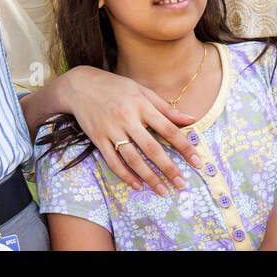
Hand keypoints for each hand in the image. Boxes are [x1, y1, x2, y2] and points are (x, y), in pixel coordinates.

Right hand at [61, 66, 202, 195]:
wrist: (80, 85)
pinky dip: (125, 175)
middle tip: (181, 184)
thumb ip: (166, 107)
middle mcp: (127, 118)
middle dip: (168, 168)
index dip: (184, 146)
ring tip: (162, 190)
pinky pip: (113, 161)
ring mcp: (111, 130)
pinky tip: (137, 186)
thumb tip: (191, 120)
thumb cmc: (115, 86)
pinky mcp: (97, 139)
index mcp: (141, 105)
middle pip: (151, 148)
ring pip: (132, 159)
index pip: (168, 129)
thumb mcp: (141, 90)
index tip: (197, 161)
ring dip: (149, 177)